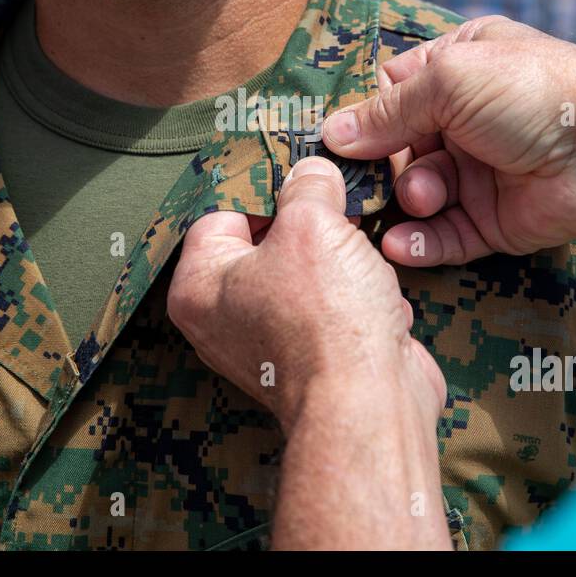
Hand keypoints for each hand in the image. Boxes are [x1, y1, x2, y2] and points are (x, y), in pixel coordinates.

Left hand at [167, 156, 445, 432]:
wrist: (371, 404)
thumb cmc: (326, 321)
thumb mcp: (313, 223)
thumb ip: (308, 186)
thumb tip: (312, 172)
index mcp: (199, 285)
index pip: (221, 212)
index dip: (265, 188)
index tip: (300, 175)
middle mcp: (224, 319)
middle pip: (268, 242)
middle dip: (312, 226)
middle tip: (337, 209)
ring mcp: (269, 343)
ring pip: (309, 274)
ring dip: (343, 263)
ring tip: (359, 263)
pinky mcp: (314, 360)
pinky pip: (336, 310)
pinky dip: (360, 301)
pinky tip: (376, 303)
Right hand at [322, 16, 575, 264]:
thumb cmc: (532, 91)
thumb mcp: (449, 80)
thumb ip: (387, 111)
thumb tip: (333, 134)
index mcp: (459, 65)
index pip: (393, 89)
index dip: (366, 113)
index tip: (337, 138)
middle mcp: (466, 117)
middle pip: (398, 147)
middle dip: (382, 164)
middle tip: (366, 179)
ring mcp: (479, 170)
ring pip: (417, 192)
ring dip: (409, 198)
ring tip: (422, 196)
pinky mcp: (491, 220)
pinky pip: (443, 235)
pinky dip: (419, 241)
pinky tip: (400, 244)